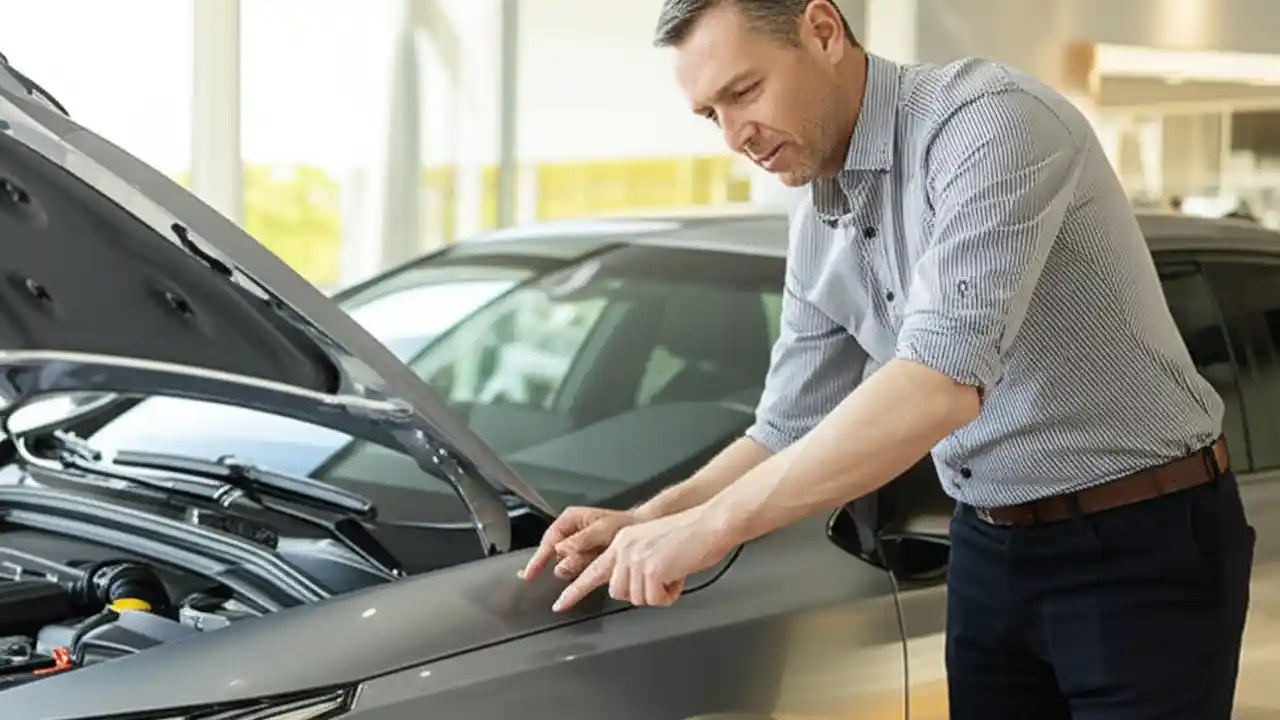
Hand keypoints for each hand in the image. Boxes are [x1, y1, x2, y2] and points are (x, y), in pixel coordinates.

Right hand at [519, 506, 639, 582]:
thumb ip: (582, 539)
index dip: (538, 559)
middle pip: (557, 556)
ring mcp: (576, 546)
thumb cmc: (625, 524)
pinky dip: (588, 569)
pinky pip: (578, 570)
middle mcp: (570, 533)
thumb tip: (561, 548)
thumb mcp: (604, 528)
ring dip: (583, 564)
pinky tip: (599, 560)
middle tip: (593, 553)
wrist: (642, 531)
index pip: (548, 541)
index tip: (529, 575)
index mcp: (570, 520)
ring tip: (601, 554)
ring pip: (568, 565)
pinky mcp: (585, 558)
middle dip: (573, 560)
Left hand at [552, 507, 732, 611]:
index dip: (575, 591)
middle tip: (663, 578)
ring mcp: (635, 559)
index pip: (592, 570)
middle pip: (619, 592)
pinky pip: (657, 600)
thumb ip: (635, 562)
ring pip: (638, 598)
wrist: (710, 524)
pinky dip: (670, 595)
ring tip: (673, 572)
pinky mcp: (651, 570)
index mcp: (623, 542)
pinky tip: (679, 575)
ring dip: (659, 593)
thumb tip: (634, 586)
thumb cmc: (690, 536)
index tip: (560, 605)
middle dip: (641, 592)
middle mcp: (624, 548)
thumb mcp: (652, 545)